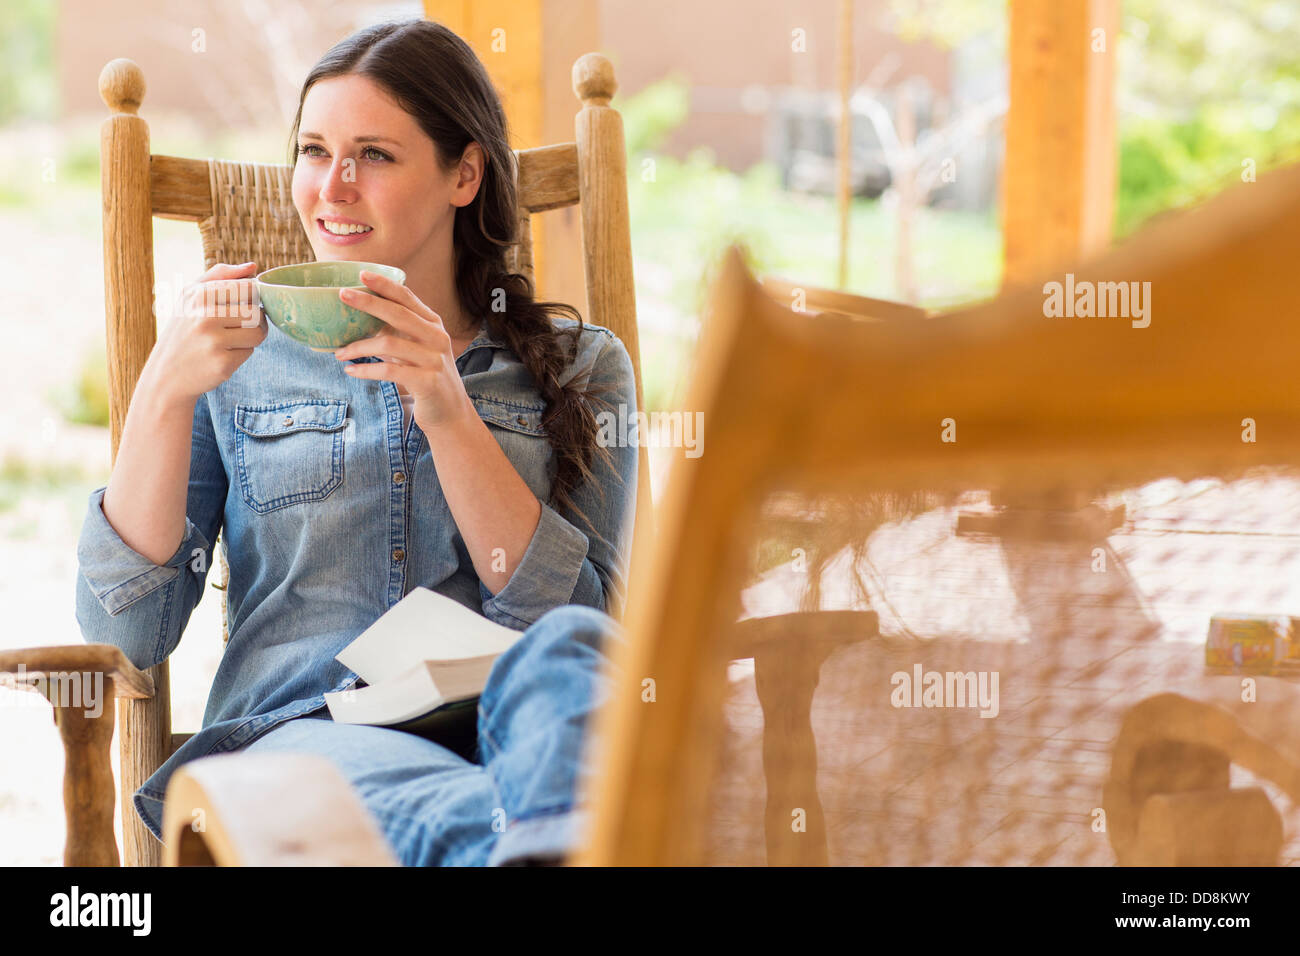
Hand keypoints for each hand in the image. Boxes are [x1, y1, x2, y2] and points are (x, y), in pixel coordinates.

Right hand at [147, 261, 266, 405]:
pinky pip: (250, 352)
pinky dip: (241, 354)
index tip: (241, 304)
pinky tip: (221, 355)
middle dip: (254, 320)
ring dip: (251, 337)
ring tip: (232, 339)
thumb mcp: (190, 296)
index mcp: (200, 294)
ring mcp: (214, 341)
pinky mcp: (223, 363)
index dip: (252, 298)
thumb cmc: (182, 330)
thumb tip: (252, 267)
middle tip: (236, 326)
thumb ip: (220, 275)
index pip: (248, 288)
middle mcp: (206, 316)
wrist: (166, 375)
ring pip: (258, 333)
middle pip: (257, 312)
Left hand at [333, 270, 474, 428]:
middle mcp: (437, 338)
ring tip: (339, 353)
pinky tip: (351, 371)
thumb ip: (397, 332)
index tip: (361, 274)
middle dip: (368, 303)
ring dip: (359, 347)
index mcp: (433, 325)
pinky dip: (366, 370)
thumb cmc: (427, 377)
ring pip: (389, 345)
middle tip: (342, 295)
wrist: (450, 413)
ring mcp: (434, 360)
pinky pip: (390, 371)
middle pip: (398, 314)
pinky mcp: (428, 382)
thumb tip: (360, 318)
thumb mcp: (416, 349)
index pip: (408, 298)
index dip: (385, 285)